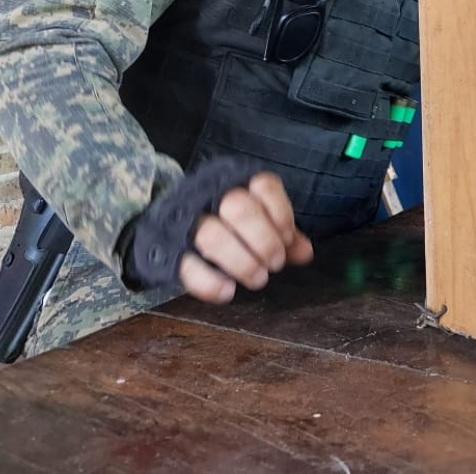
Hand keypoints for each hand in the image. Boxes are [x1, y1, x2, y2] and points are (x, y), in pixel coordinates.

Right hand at [178, 172, 313, 302]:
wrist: (169, 229)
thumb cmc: (228, 225)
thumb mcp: (260, 223)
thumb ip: (283, 234)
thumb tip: (306, 253)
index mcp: (237, 183)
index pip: (263, 185)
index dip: (281, 213)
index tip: (286, 238)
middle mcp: (210, 197)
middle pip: (238, 208)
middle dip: (263, 240)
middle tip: (275, 263)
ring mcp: (186, 223)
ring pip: (212, 236)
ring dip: (242, 262)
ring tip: (258, 278)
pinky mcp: (169, 251)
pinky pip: (187, 267)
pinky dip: (210, 283)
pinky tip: (228, 291)